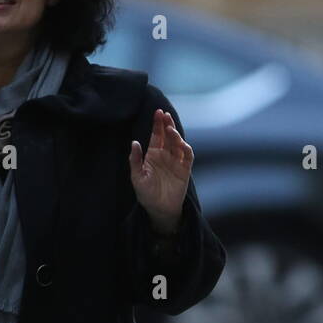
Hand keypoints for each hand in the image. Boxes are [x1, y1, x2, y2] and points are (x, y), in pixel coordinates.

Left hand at [129, 108, 192, 231]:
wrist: (159, 209)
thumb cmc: (146, 194)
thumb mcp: (137, 177)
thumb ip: (135, 160)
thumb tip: (134, 142)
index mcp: (153, 155)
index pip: (156, 136)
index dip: (157, 124)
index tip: (158, 113)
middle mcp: (166, 155)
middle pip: (168, 136)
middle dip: (167, 124)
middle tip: (165, 115)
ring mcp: (176, 161)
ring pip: (178, 143)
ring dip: (175, 135)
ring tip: (170, 129)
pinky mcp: (185, 169)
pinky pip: (187, 156)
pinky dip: (186, 149)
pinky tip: (181, 144)